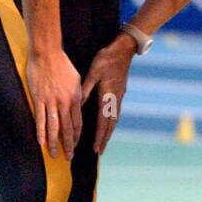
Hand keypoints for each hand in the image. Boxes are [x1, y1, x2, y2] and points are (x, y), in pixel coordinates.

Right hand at [26, 49, 81, 158]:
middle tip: (68, 157)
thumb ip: (78, 94)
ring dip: (54, 143)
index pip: (77, 123)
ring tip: (55, 155)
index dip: (76, 136)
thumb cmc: (62, 64)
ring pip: (54, 128)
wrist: (47, 53)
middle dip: (68, 145)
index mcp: (76, 98)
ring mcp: (51, 102)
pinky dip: (41, 132)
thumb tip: (80, 104)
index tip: (75, 145)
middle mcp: (65, 103)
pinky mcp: (38, 99)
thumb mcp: (77, 79)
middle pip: (67, 129)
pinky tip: (41, 143)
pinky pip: (40, 119)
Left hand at [80, 32, 137, 153]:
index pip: (101, 122)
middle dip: (104, 139)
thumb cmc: (106, 59)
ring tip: (104, 142)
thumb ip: (85, 89)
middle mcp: (114, 100)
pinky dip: (112, 123)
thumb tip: (77, 104)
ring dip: (109, 133)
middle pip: (110, 125)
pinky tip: (109, 125)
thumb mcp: (93, 72)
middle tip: (99, 152)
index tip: (95, 148)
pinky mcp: (121, 93)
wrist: (124, 49)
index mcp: (106, 96)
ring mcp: (119, 97)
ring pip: (114, 120)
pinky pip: (116, 113)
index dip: (98, 136)